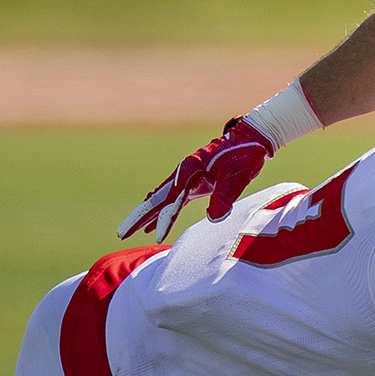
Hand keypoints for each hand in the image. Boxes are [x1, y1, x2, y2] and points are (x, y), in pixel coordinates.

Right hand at [117, 118, 276, 241]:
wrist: (253, 137)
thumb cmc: (245, 154)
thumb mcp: (238, 175)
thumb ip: (225, 196)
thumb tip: (214, 218)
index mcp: (189, 171)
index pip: (171, 201)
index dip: (163, 220)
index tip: (157, 238)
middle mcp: (183, 173)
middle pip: (156, 199)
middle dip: (138, 216)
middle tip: (121, 234)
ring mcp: (188, 176)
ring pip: (162, 199)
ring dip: (148, 214)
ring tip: (131, 231)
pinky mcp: (195, 180)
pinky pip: (174, 199)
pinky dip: (163, 211)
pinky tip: (156, 222)